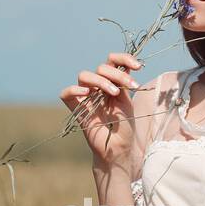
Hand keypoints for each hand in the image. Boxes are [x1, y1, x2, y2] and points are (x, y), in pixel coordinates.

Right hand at [60, 51, 142, 170]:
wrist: (118, 147)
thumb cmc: (124, 126)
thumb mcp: (127, 100)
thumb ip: (124, 82)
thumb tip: (127, 65)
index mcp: (111, 82)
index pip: (112, 60)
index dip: (124, 58)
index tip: (138, 66)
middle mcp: (97, 86)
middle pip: (101, 67)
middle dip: (117, 74)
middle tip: (130, 87)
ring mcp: (86, 97)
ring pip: (84, 75)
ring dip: (101, 81)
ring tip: (115, 93)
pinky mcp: (76, 108)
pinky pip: (66, 93)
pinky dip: (74, 90)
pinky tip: (87, 94)